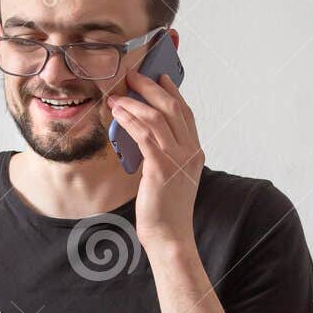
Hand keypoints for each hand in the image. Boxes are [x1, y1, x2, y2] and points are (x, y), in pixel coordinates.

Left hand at [108, 71, 204, 248]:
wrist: (170, 236)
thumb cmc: (165, 211)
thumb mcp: (169, 177)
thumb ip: (163, 155)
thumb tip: (142, 136)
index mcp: (195, 152)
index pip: (186, 113)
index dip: (172, 92)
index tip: (159, 77)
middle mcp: (190, 151)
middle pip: (173, 108)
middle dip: (152, 87)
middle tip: (134, 75)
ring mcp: (178, 159)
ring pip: (156, 118)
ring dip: (135, 102)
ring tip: (119, 94)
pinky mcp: (161, 167)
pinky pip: (144, 135)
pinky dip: (129, 120)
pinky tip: (117, 113)